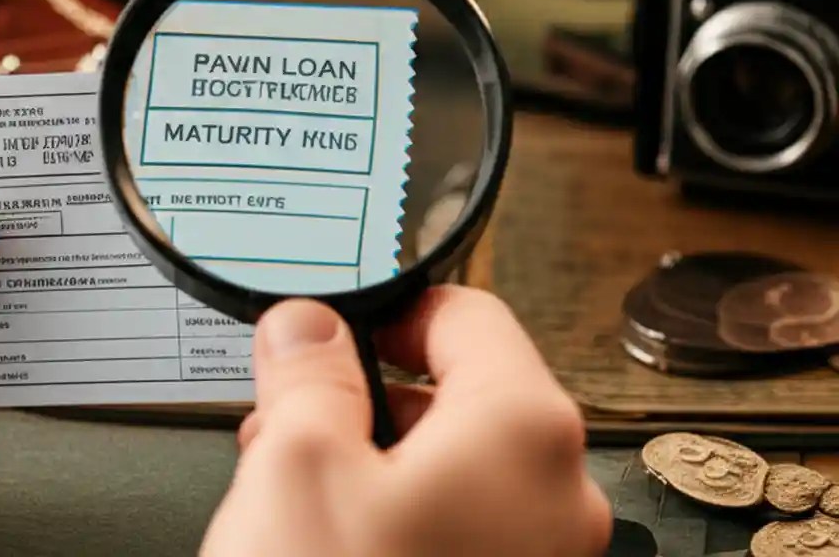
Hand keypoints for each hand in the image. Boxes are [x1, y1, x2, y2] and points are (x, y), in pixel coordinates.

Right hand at [202, 288, 611, 556]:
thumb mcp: (295, 463)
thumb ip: (307, 370)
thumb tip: (307, 327)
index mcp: (522, 429)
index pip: (464, 313)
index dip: (385, 310)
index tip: (331, 328)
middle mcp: (554, 496)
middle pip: (461, 395)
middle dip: (365, 397)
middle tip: (290, 415)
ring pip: (456, 468)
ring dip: (374, 461)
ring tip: (294, 488)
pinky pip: (460, 530)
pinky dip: (399, 518)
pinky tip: (331, 542)